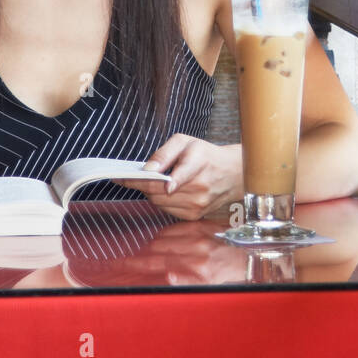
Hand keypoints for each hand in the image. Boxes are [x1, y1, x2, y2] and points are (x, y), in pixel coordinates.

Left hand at [114, 134, 242, 220]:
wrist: (232, 174)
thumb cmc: (206, 156)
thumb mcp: (186, 142)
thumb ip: (165, 154)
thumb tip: (148, 169)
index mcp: (198, 164)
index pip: (170, 178)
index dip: (145, 180)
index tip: (125, 178)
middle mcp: (200, 188)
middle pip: (158, 192)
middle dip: (142, 184)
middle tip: (131, 176)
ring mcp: (197, 205)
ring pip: (159, 203)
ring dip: (151, 193)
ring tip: (150, 181)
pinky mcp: (194, 215)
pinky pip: (167, 210)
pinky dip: (161, 201)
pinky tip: (164, 191)